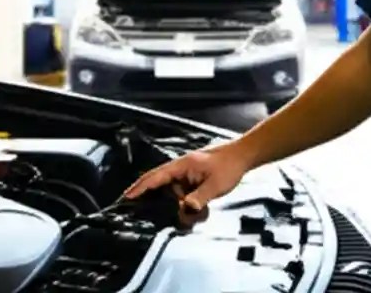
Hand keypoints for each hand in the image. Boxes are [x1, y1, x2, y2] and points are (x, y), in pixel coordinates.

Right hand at [122, 142, 251, 213]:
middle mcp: (181, 169)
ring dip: (183, 205)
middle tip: (167, 214)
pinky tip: (203, 208)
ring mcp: (187, 175)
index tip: (127, 196)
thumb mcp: (215, 184)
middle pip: (163, 188)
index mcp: (181, 166)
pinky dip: (191, 203)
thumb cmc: (229, 165)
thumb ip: (199, 197)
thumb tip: (185, 209)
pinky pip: (185, 194)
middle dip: (164, 202)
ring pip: (175, 194)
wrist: (244, 156)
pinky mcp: (194, 180)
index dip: (140, 187)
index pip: (155, 177)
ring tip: (200, 212)